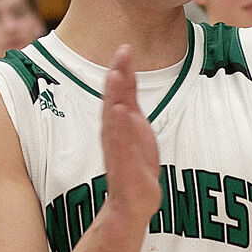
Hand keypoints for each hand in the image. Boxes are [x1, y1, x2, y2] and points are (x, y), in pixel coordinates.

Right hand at [100, 45, 162, 224]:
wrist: (134, 203)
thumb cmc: (135, 166)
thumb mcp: (137, 130)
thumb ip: (131, 106)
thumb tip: (127, 79)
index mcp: (120, 124)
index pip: (119, 93)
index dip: (121, 71)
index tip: (125, 48)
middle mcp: (115, 133)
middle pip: (114, 99)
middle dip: (117, 76)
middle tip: (121, 53)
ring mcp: (117, 148)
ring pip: (114, 117)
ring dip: (115, 95)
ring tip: (117, 74)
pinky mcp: (122, 165)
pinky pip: (118, 142)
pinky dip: (118, 125)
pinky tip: (118, 110)